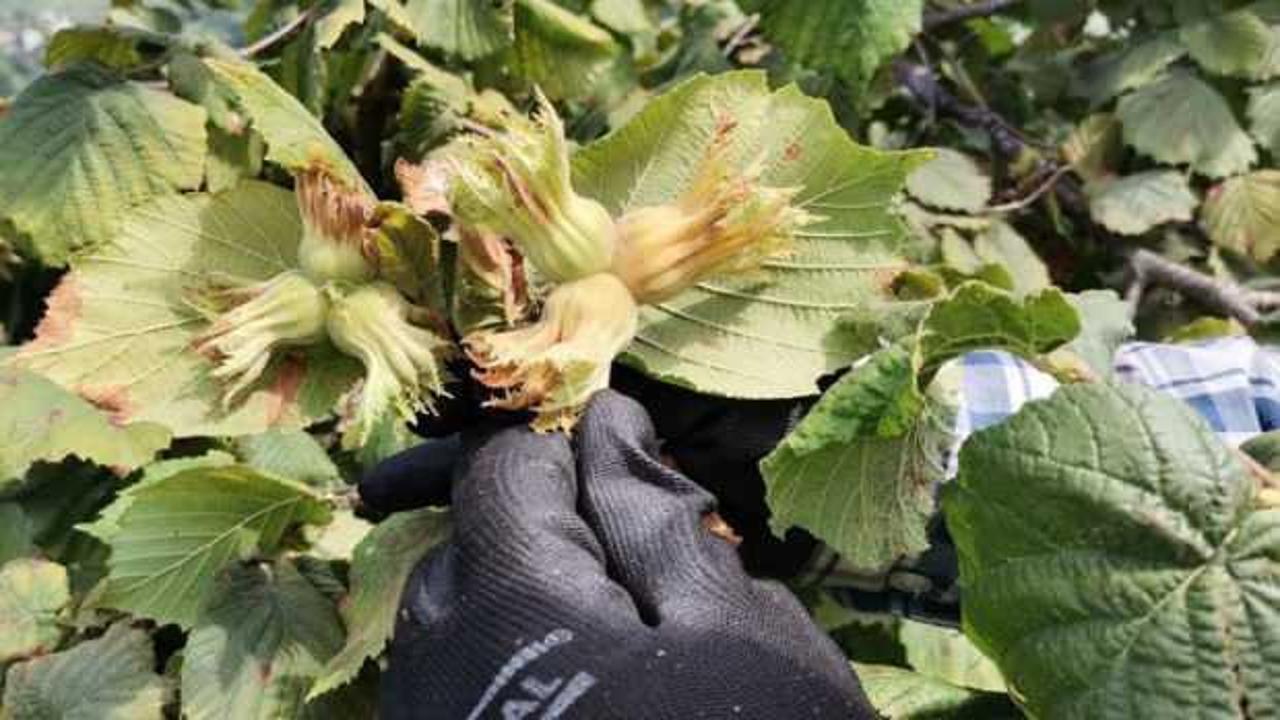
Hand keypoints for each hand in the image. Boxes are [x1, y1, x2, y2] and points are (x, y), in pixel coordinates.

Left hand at [367, 391, 876, 718]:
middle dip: (540, 529)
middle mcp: (438, 674)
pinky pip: (449, 693)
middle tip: (636, 560)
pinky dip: (506, 667)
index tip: (628, 456)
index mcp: (510, 611)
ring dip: (520, 600)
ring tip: (611, 631)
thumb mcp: (734, 633)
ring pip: (447, 625)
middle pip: (463, 548)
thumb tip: (606, 424)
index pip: (501, 475)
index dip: (566, 450)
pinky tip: (580, 691)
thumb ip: (652, 518)